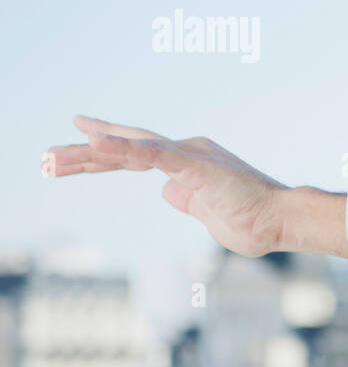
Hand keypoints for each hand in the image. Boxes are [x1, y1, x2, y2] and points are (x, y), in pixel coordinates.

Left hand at [42, 116, 334, 258]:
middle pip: (125, 147)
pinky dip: (121, 148)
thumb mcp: (209, 214)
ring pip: (130, 148)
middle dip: (83, 154)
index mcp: (190, 164)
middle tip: (45, 159)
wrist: (284, 222)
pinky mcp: (196, 165)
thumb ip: (189, 201)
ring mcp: (190, 156)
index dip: (102, 154)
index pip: (136, 156)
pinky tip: (94, 142)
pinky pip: (151, 154)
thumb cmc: (256, 224)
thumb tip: (169, 192)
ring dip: (88, 153)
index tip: (71, 152)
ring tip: (51, 159)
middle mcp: (187, 152)